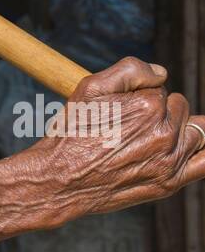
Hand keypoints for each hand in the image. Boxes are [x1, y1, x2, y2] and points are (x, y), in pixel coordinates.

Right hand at [28, 55, 204, 224]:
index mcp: (147, 105)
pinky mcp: (170, 182)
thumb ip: (130, 69)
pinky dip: (204, 149)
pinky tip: (194, 145)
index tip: (122, 109)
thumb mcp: (90, 87)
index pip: (160, 88)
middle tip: (132, 125)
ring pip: (197, 130)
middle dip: (163, 111)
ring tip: (151, 138)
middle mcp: (164, 132)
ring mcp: (170, 159)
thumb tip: (162, 73)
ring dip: (180, 130)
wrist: (60, 180)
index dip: (140, 95)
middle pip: (180, 107)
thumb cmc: (72, 132)